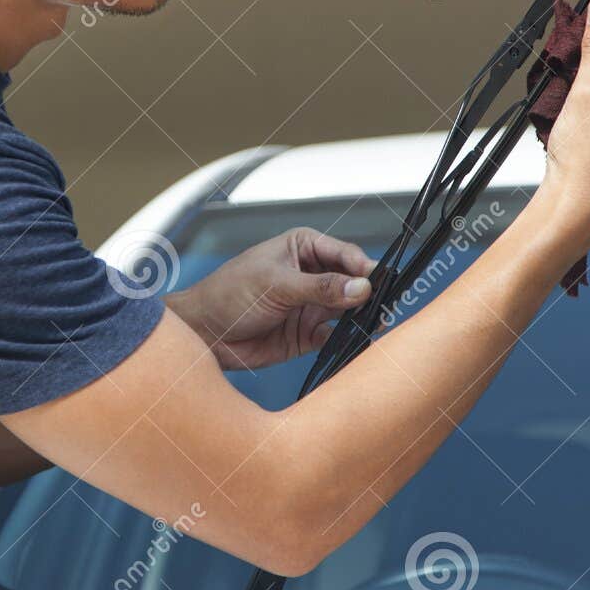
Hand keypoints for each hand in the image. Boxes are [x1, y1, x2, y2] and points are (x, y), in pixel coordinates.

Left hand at [166, 227, 376, 370]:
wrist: (203, 333)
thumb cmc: (229, 293)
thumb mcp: (276, 284)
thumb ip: (320, 287)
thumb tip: (362, 287)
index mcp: (304, 247)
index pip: (346, 254)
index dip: (365, 268)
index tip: (379, 282)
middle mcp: (313, 274)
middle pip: (353, 282)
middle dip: (369, 294)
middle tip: (386, 305)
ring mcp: (312, 305)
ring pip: (349, 309)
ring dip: (362, 317)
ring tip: (377, 324)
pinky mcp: (308, 335)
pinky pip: (336, 336)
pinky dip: (347, 339)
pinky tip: (354, 342)